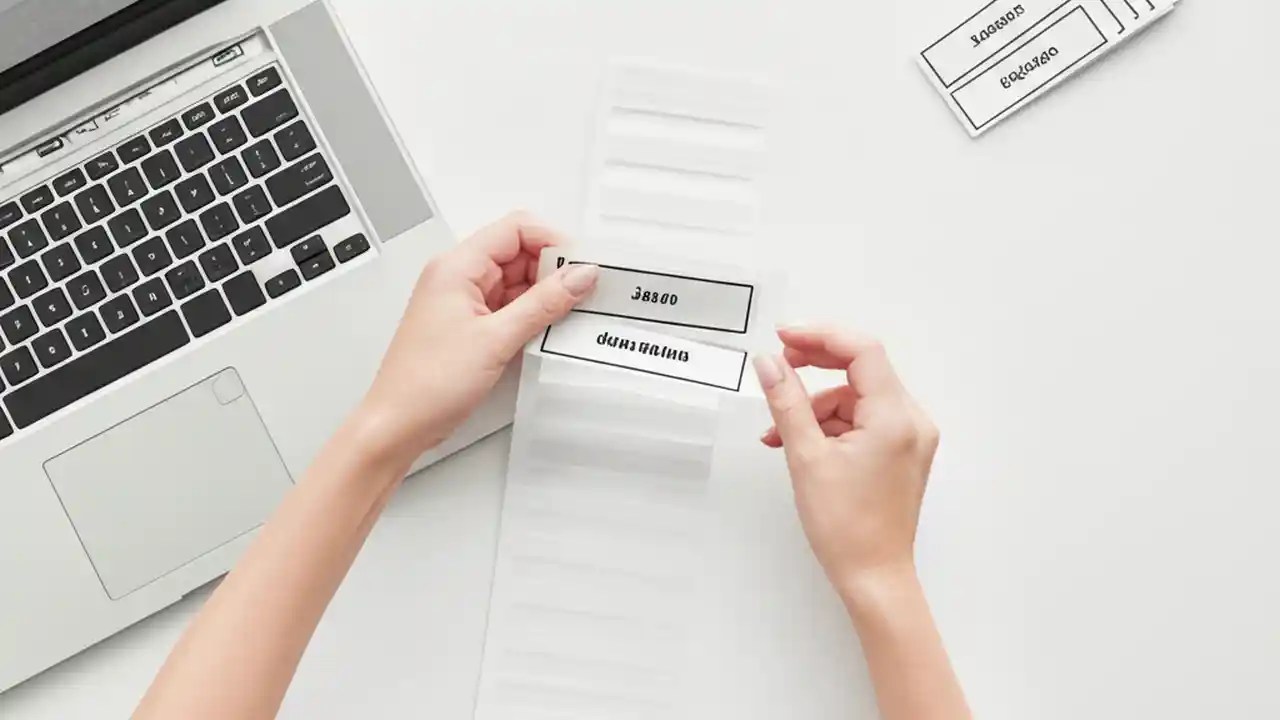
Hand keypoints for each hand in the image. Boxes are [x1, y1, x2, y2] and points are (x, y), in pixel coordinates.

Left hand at [358, 212, 598, 465]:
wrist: (397, 425)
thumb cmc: (427, 383)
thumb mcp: (497, 339)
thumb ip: (544, 303)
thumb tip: (581, 274)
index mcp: (457, 266)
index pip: (515, 229)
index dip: (552, 241)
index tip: (581, 266)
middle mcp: (458, 277)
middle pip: (518, 253)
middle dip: (553, 271)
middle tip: (585, 294)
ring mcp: (463, 302)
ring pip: (516, 282)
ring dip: (544, 296)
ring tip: (571, 316)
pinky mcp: (469, 326)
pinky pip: (508, 307)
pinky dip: (531, 315)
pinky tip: (549, 331)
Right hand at [754, 327, 939, 595]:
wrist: (873, 577)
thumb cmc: (845, 528)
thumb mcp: (805, 457)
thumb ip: (786, 403)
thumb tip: (768, 363)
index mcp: (895, 418)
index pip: (862, 351)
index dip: (820, 336)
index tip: (784, 338)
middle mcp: (913, 422)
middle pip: (862, 370)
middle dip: (816, 367)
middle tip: (778, 367)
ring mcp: (911, 438)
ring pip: (857, 399)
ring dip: (817, 408)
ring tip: (780, 435)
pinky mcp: (902, 453)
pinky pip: (864, 421)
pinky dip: (832, 426)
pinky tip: (802, 445)